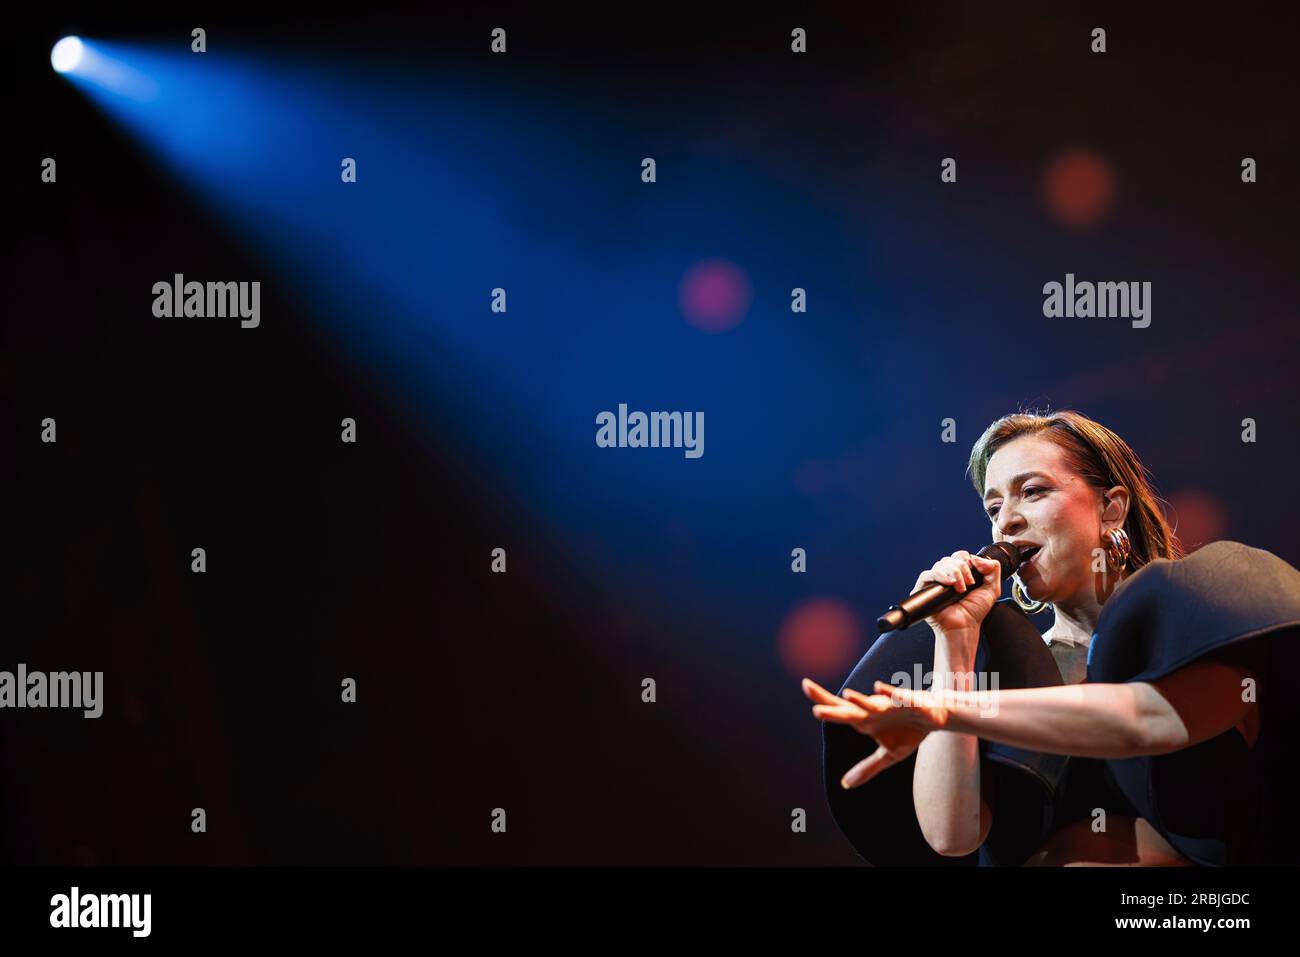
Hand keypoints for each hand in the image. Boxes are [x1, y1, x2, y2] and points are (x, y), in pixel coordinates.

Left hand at [802, 677, 949, 787]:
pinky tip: (879, 688)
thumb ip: (867, 768)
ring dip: (861, 700)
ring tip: (847, 696)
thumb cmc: (909, 731)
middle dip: (830, 701)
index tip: (804, 694)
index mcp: (867, 720)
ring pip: (873, 702)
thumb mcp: (889, 755)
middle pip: (848, 706)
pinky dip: (891, 694)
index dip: (824, 707)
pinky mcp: (910, 701)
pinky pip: (899, 697)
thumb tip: (845, 785)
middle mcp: (874, 709)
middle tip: (806, 688)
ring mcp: (890, 705)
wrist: (936, 717)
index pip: (840, 713)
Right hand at [910, 550, 1004, 635]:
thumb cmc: (974, 612)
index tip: (973, 577)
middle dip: (962, 569)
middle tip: (968, 585)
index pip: (960, 556)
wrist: (964, 626)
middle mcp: (947, 576)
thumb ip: (993, 569)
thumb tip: (975, 557)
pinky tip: (948, 583)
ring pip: (940, 564)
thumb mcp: (992, 588)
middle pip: (950, 558)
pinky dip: (939, 575)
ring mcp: (935, 582)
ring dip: (953, 574)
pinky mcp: (924, 589)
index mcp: (960, 574)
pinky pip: (926, 574)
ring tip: (959, 588)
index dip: (967, 562)